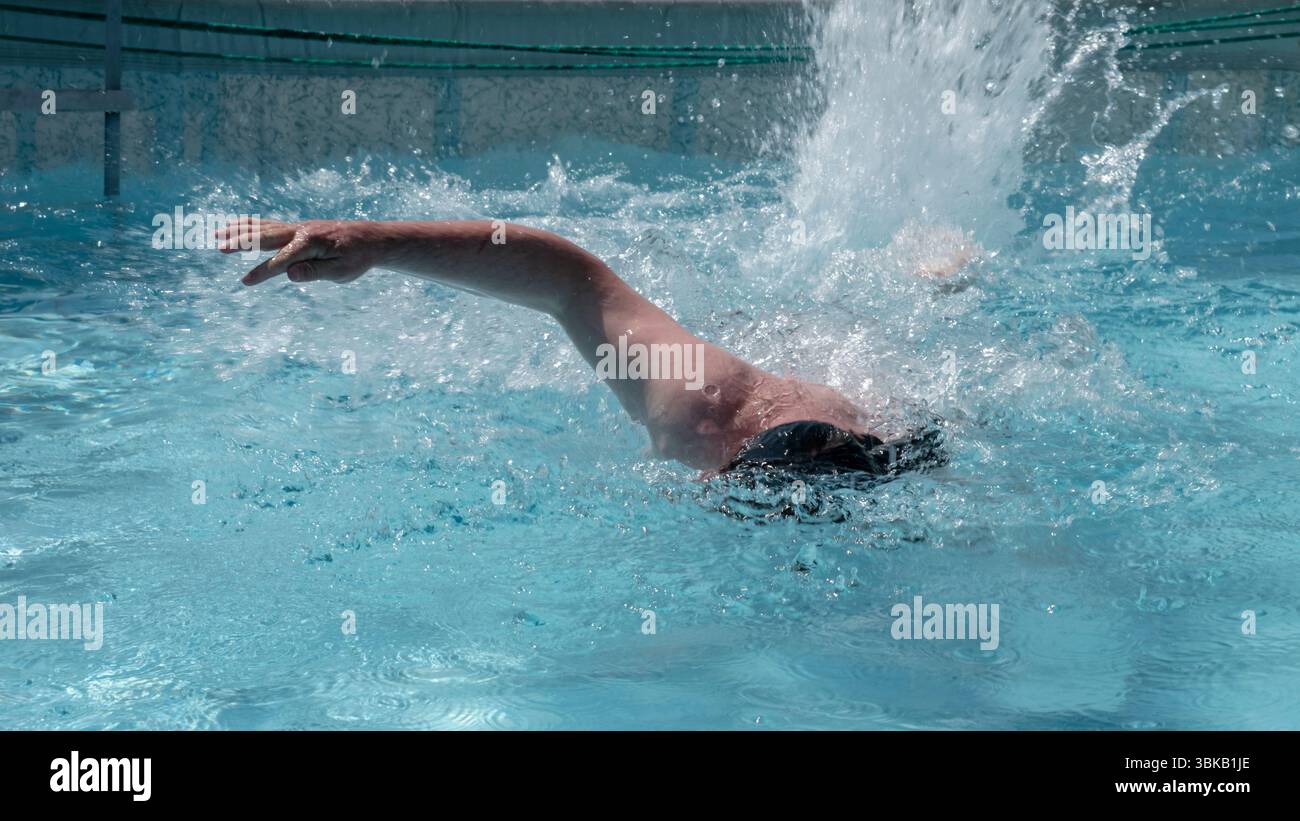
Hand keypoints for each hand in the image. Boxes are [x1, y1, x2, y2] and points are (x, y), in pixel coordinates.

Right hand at [216, 219, 382, 285]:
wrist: (369, 239)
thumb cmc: (357, 258)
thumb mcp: (342, 271)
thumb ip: (315, 272)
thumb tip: (290, 275)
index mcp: (311, 243)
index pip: (282, 261)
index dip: (263, 272)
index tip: (245, 282)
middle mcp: (300, 231)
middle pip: (266, 236)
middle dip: (242, 242)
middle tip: (220, 247)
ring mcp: (297, 227)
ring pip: (263, 227)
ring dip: (239, 231)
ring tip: (217, 236)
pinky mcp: (296, 228)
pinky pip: (269, 225)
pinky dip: (250, 225)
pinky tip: (235, 227)